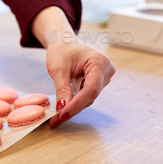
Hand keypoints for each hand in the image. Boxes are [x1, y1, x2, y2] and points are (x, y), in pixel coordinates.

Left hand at [30, 6, 114, 127]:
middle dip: (73, 108)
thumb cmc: (61, 51)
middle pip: (90, 96)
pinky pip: (87, 96)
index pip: (90, 90)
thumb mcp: (58, 69)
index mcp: (99, 62)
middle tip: (55, 121)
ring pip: (89, 98)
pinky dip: (75, 102)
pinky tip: (63, 107)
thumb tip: (62, 109)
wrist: (64, 43)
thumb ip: (62, 89)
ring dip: (73, 107)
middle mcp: (106, 70)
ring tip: (56, 116)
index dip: (77, 105)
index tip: (63, 115)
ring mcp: (104, 77)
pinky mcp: (99, 82)